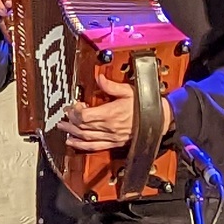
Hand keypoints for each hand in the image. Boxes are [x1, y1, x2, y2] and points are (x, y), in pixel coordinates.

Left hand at [58, 74, 172, 150]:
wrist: (160, 119)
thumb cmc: (146, 104)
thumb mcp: (128, 91)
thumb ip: (111, 86)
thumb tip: (99, 78)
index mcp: (111, 113)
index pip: (85, 115)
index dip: (75, 111)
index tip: (73, 105)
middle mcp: (109, 127)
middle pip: (82, 126)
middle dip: (70, 121)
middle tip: (63, 115)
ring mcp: (111, 136)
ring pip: (85, 136)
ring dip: (72, 132)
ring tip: (63, 128)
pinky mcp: (114, 143)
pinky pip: (94, 146)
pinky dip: (81, 145)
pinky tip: (72, 142)